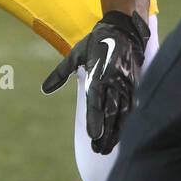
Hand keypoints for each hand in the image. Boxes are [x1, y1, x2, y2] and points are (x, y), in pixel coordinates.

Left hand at [41, 10, 149, 154]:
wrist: (125, 30)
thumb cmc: (97, 42)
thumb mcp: (76, 55)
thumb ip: (60, 74)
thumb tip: (44, 89)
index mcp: (99, 74)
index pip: (96, 101)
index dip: (95, 119)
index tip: (93, 135)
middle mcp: (114, 81)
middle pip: (111, 112)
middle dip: (105, 133)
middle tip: (98, 150)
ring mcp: (127, 84)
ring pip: (123, 113)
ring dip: (116, 132)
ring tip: (107, 149)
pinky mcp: (135, 86)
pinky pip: (132, 108)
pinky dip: (127, 123)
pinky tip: (123, 136)